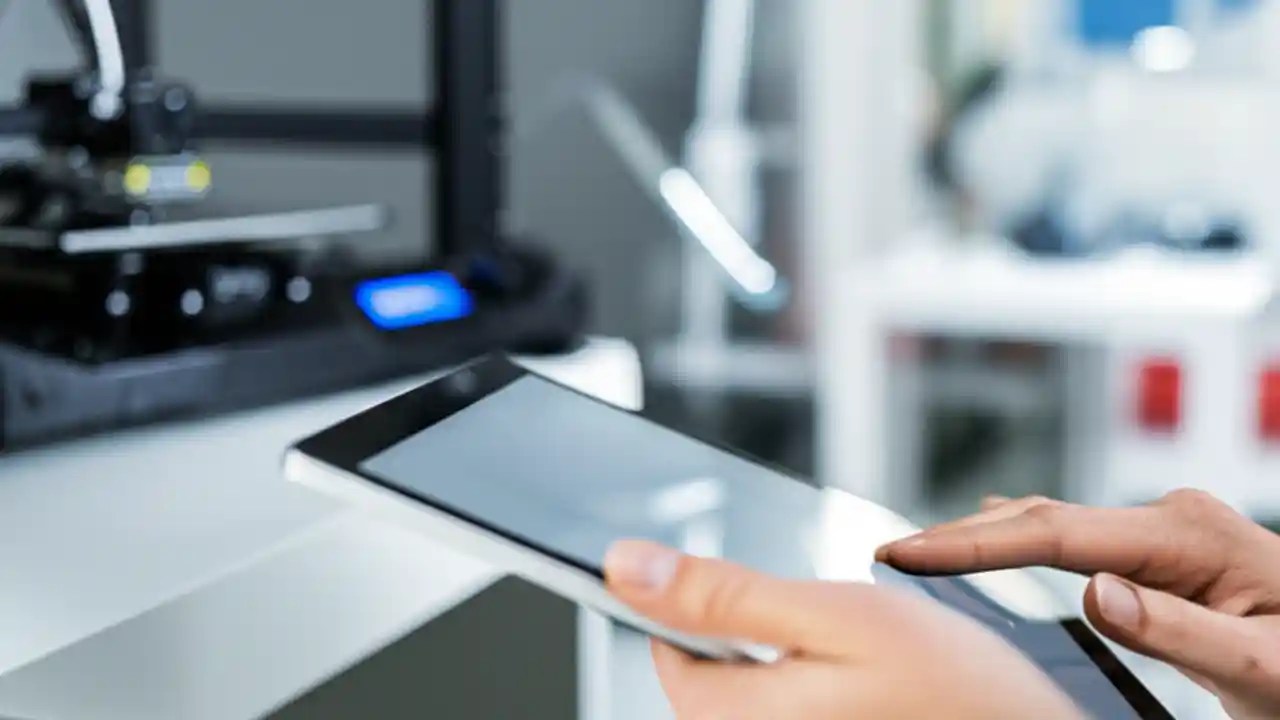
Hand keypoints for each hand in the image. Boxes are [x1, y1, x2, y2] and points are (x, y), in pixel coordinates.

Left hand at [603, 540, 1081, 719]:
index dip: (708, 601)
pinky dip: (822, 692)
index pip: (669, 649)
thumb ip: (722, 593)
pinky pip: (797, 714)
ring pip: (761, 696)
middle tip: (840, 630)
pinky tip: (876, 692)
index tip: (759, 590)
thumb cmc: (957, 695)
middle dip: (763, 636)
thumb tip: (625, 566)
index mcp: (733, 717)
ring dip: (797, 665)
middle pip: (716, 676)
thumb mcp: (833, 615)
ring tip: (869, 665)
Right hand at [877, 490, 1279, 719]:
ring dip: (986, 535)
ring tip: (921, 549)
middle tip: (889, 552)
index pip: (1055, 534)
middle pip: (1041, 518)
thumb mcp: (1260, 668)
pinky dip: (1021, 538)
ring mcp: (1164, 529)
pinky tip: (993, 529)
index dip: (972, 544)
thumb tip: (1094, 591)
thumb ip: (1178, 630)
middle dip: (961, 535)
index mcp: (1188, 533)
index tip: (906, 552)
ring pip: (1052, 522)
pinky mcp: (1160, 548)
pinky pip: (1073, 535)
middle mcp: (1169, 518)